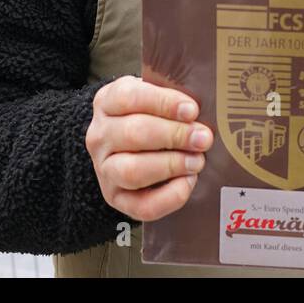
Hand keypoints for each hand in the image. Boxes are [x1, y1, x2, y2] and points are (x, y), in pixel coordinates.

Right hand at [86, 75, 212, 221]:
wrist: (135, 145)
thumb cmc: (153, 116)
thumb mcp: (157, 97)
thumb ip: (174, 98)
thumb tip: (200, 110)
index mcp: (107, 102)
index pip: (129, 97)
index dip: (163, 103)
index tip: (192, 110)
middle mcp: (100, 136)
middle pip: (133, 133)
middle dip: (174, 136)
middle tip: (203, 138)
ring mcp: (104, 170)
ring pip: (132, 171)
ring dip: (171, 165)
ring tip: (197, 160)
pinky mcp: (116, 199)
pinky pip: (143, 205)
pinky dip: (170, 195)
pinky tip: (188, 181)